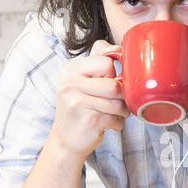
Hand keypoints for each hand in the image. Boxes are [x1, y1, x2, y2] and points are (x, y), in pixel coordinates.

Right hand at [47, 39, 129, 159]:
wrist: (65, 140)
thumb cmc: (79, 108)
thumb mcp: (81, 81)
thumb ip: (97, 61)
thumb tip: (119, 48)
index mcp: (70, 69)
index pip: (107, 62)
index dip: (113, 75)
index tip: (106, 83)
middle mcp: (70, 84)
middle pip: (115, 84)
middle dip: (121, 96)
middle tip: (115, 102)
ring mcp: (77, 102)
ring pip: (118, 103)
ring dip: (121, 112)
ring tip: (113, 114)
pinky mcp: (88, 120)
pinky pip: (116, 118)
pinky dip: (117, 124)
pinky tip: (108, 124)